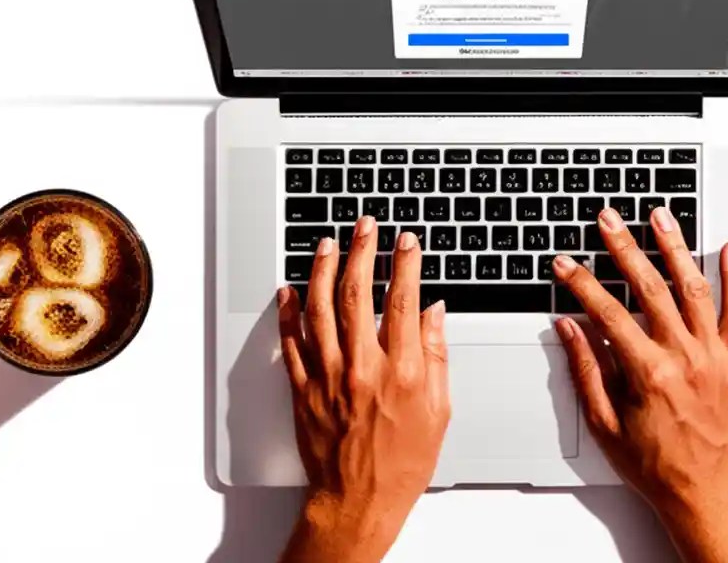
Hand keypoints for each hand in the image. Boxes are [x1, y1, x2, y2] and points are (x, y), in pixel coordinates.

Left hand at [277, 216, 449, 562]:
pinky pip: (291, 343)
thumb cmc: (402, 462)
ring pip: (320, 310)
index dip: (405, 264)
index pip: (403, 302)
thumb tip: (432, 313)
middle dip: (362, 252)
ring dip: (324, 270)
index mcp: (401, 372)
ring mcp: (328, 377)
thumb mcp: (438, 410)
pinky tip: (290, 289)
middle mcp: (362, 369)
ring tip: (328, 244)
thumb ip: (435, 356)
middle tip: (365, 227)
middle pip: (358, 295)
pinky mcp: (303, 390)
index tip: (406, 241)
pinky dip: (289, 312)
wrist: (359, 500)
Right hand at [554, 206, 727, 562]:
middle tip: (608, 220)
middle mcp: (684, 358)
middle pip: (649, 288)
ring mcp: (714, 356)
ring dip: (675, 248)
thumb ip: (587, 370)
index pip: (607, 313)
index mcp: (648, 374)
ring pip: (693, 288)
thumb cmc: (656, 466)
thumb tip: (568, 328)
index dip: (581, 283)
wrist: (705, 492)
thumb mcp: (606, 424)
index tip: (566, 264)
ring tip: (660, 217)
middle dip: (624, 248)